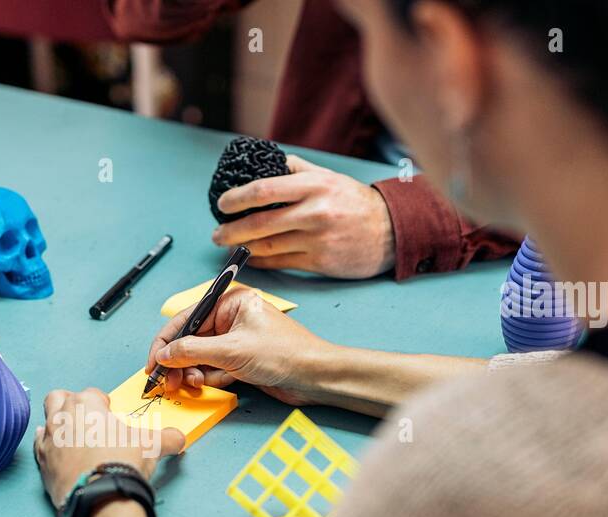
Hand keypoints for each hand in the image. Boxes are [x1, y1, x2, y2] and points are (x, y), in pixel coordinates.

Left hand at [34, 388, 183, 507]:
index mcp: (86, 404)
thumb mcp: (151, 446)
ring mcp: (50, 438)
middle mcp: (63, 416)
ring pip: (47, 419)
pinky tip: (56, 450)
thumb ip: (166, 438)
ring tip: (72, 433)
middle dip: (72, 403)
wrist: (99, 496)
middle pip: (60, 398)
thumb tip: (179, 439)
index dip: (103, 403)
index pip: (93, 394)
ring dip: (58, 422)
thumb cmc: (122, 463)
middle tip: (87, 418)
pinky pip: (40, 444)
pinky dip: (48, 445)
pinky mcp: (42, 461)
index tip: (110, 414)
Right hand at [147, 286, 333, 405]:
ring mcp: (235, 340)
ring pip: (200, 358)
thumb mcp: (231, 351)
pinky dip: (211, 378)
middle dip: (179, 362)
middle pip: (189, 340)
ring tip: (197, 383)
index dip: (165, 342)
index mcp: (229, 303)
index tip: (153, 363)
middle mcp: (230, 318)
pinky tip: (218, 383)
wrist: (315, 376)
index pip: (185, 319)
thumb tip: (164, 354)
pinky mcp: (240, 360)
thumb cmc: (285, 354)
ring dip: (195, 373)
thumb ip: (192, 352)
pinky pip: (214, 369)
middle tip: (169, 382)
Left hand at [213, 155, 396, 278]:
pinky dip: (261, 262)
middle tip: (217, 234)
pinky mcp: (320, 262)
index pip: (265, 190)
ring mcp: (317, 239)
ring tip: (229, 246)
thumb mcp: (328, 176)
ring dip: (242, 248)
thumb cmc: (354, 201)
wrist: (391, 230)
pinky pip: (281, 262)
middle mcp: (315, 212)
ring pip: (268, 246)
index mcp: (314, 186)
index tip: (222, 204)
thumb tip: (263, 164)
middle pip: (260, 223)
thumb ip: (296, 169)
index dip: (237, 198)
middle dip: (231, 231)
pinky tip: (251, 258)